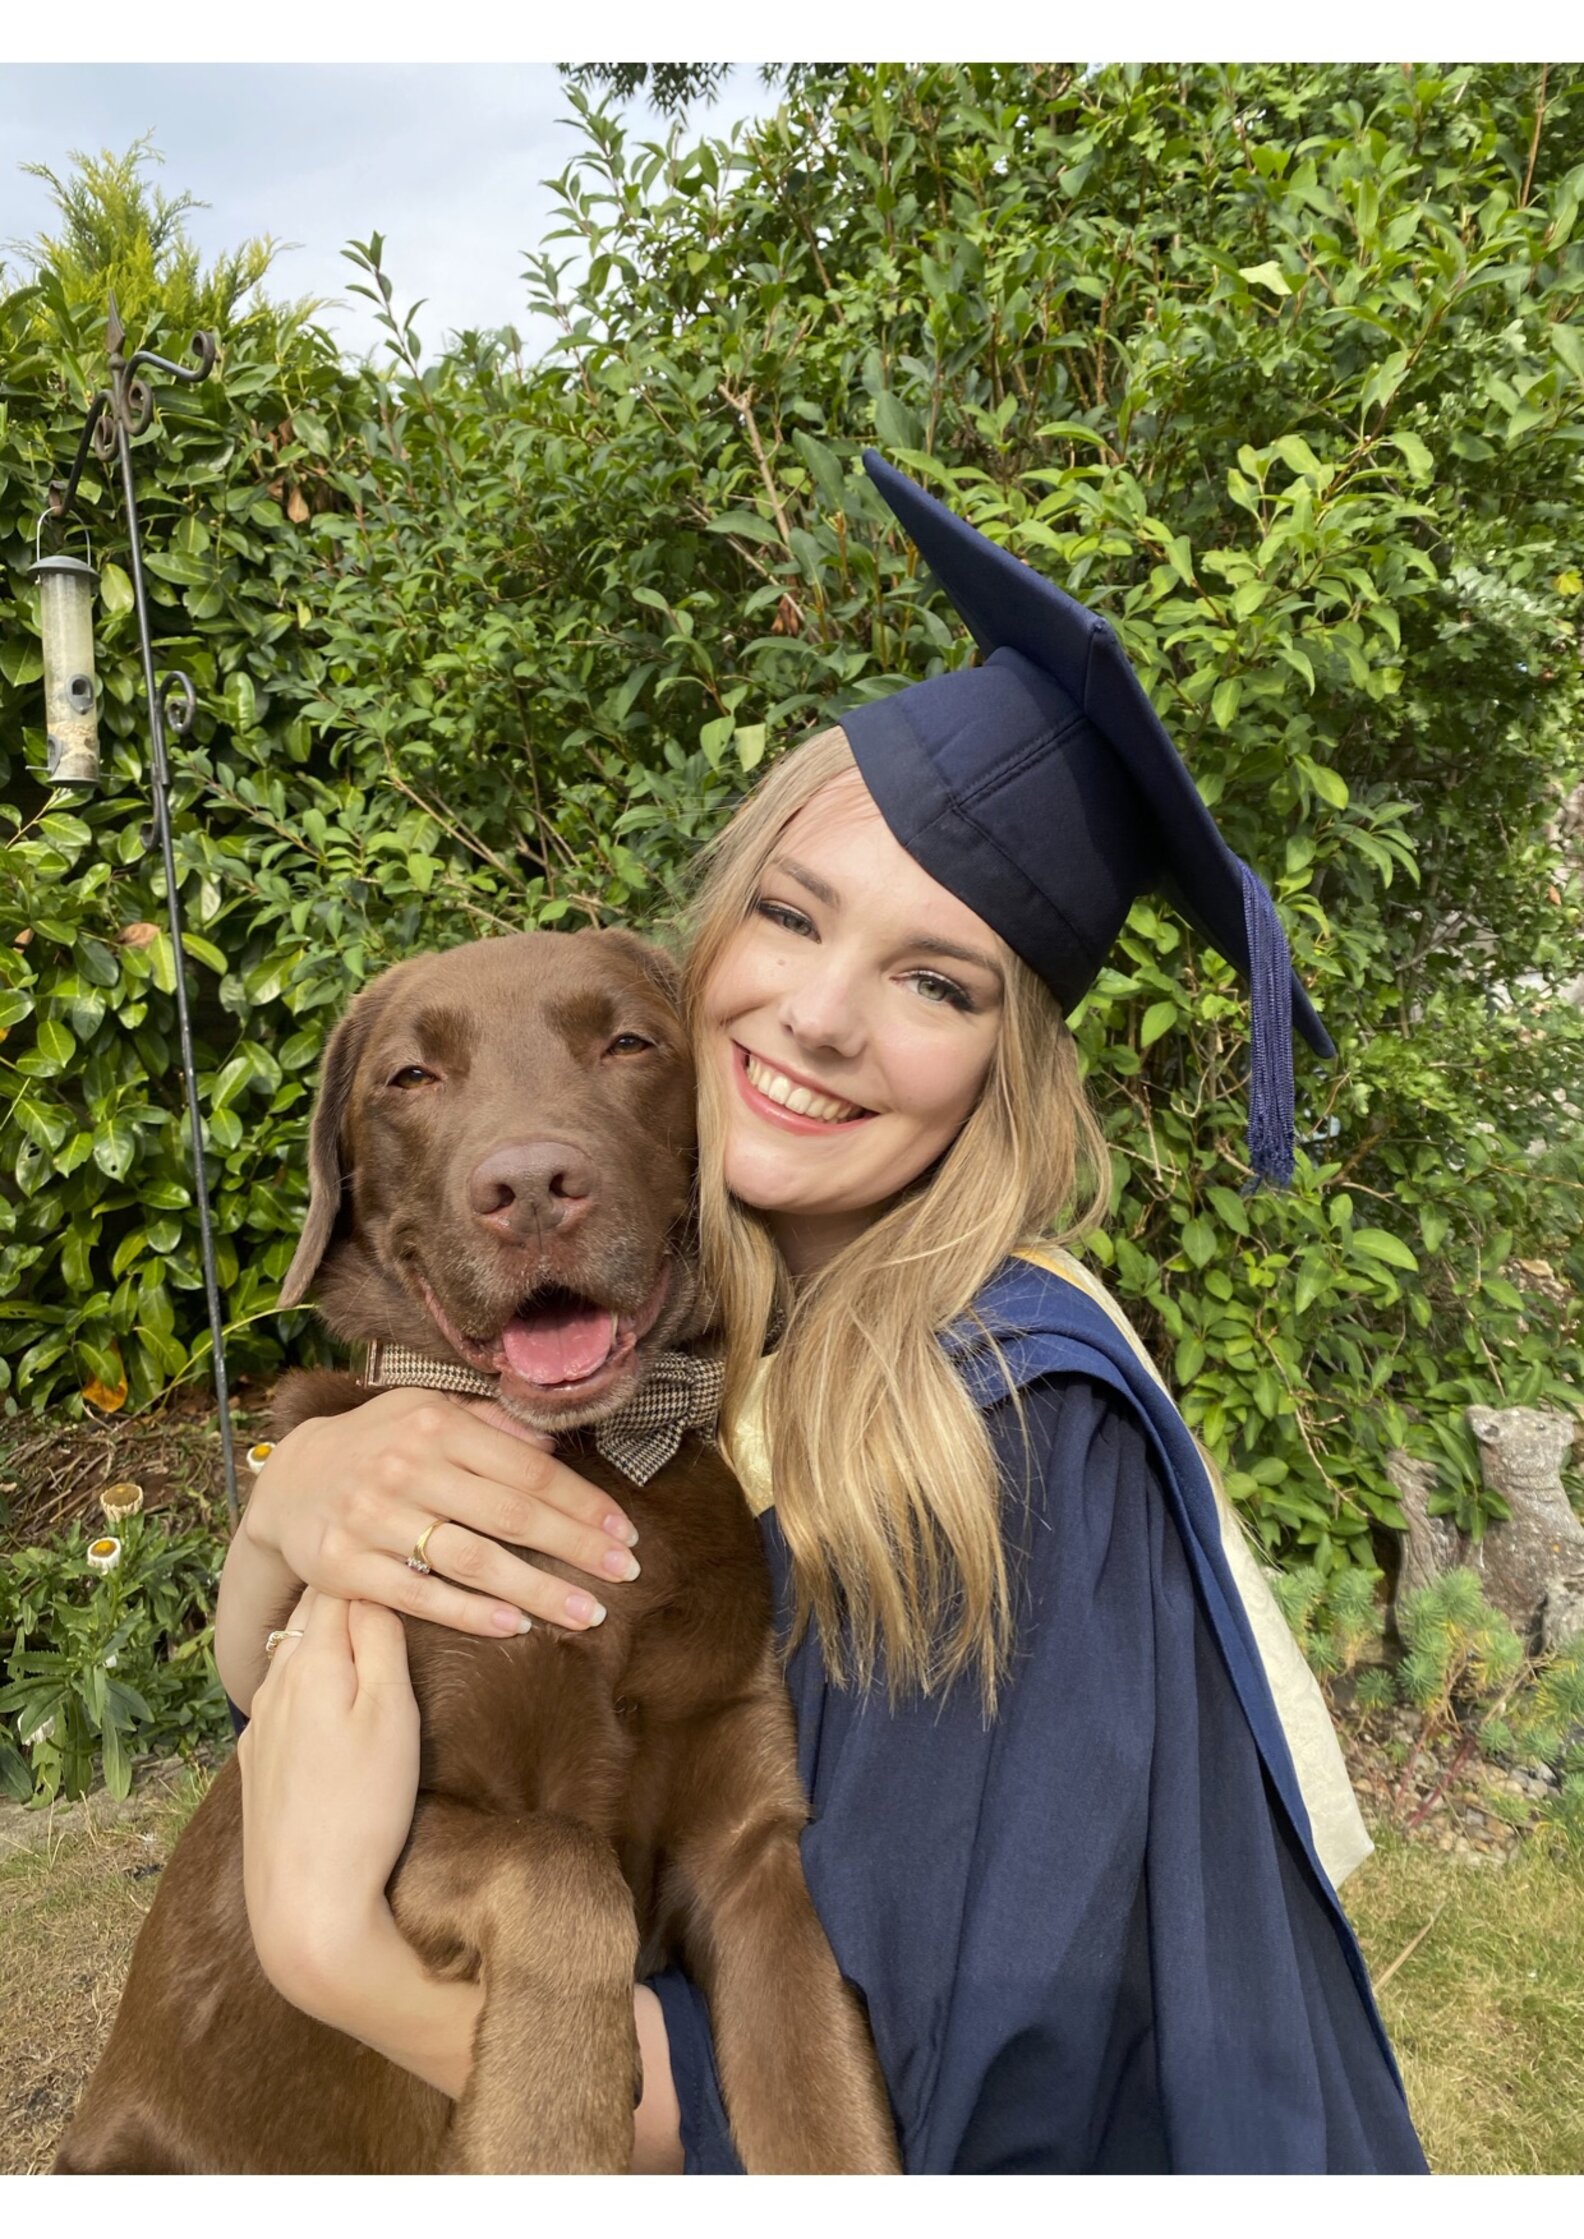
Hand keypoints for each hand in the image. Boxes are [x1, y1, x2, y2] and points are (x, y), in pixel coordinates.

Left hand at [238, 1589, 418, 2016]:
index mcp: (310, 1661)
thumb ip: (381, 1640)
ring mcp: (261, 1725)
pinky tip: (333, 1697)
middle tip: (397, 1574)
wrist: (308, 1905)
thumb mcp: (392, 1714)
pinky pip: (286, 1700)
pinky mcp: (258, 1764)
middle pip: (311, 1614)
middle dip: (351, 1591)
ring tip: (370, 1625)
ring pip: (295, 1655)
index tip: (410, 1546)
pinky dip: (313, 1683)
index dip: (375, 1559)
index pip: (338, 1580)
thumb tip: (378, 1580)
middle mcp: (275, 1683)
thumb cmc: (365, 1808)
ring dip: (329, 1637)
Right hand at [243, 1388, 641, 1639]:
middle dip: (576, 1548)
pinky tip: (515, 1625)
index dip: (582, 1503)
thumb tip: (553, 1444)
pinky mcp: (346, 1566)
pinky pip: (421, 1596)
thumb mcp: (426, 1412)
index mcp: (436, 1424)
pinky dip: (471, 1613)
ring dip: (538, 1590)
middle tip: (624, 1573)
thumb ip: (490, 1425)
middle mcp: (406, 1468)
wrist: (288, 1484)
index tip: (624, 1532)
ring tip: (586, 1612)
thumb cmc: (378, 1445)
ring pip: (473, 1560)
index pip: (528, 1469)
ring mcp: (374, 1519)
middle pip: (511, 1515)